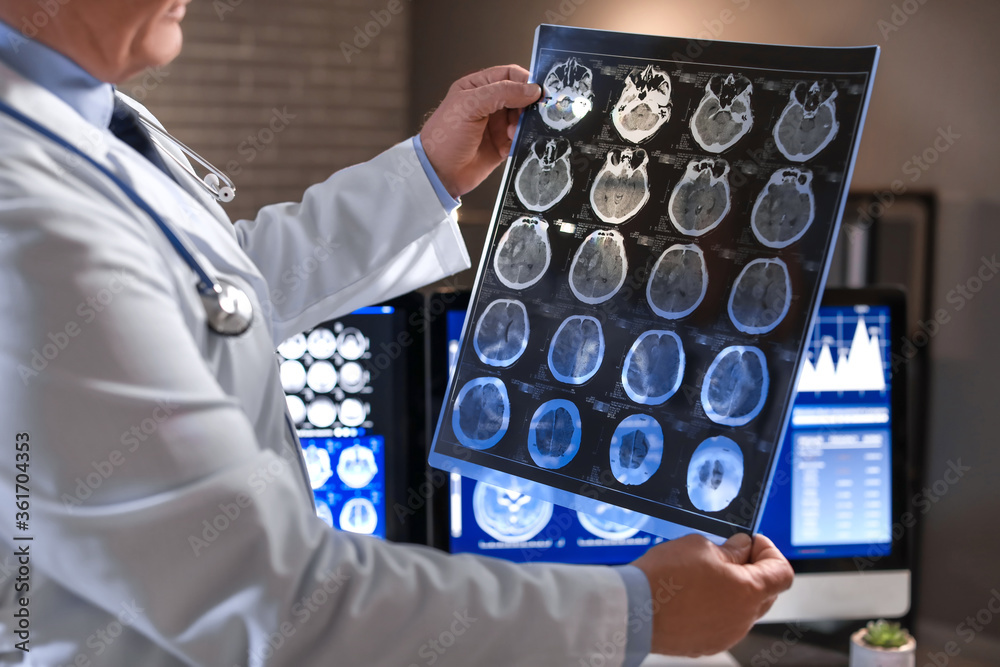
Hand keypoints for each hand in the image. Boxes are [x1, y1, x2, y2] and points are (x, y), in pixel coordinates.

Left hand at [420, 65, 541, 197]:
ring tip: (511, 132)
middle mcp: (488, 104)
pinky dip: (521, 139)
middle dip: (527, 105)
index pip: (509, 74)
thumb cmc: (444, 137)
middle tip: (528, 114)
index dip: (525, 80)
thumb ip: (502, 92)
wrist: (439, 173)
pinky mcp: (501, 145)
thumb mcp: (470, 105)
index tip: (537, 91)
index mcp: (477, 87)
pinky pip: (520, 138)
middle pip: (520, 96)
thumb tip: (531, 89)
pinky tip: (510, 144)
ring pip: (522, 117)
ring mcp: (495, 125)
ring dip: (523, 124)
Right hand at [631, 533, 793, 656]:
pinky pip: (724, 622)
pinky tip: (693, 595)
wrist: (635, 609)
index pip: (782, 572)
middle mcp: (744, 618)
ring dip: (733, 591)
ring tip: (704, 575)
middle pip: (765, 591)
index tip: (752, 542)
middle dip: (752, 569)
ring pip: (743, 609)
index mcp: (749, 591)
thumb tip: (741, 549)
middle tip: (727, 554)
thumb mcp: (701, 546)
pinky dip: (716, 608)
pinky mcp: (709, 644)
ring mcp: (727, 634)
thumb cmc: (666, 577)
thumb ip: (730, 548)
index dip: (769, 551)